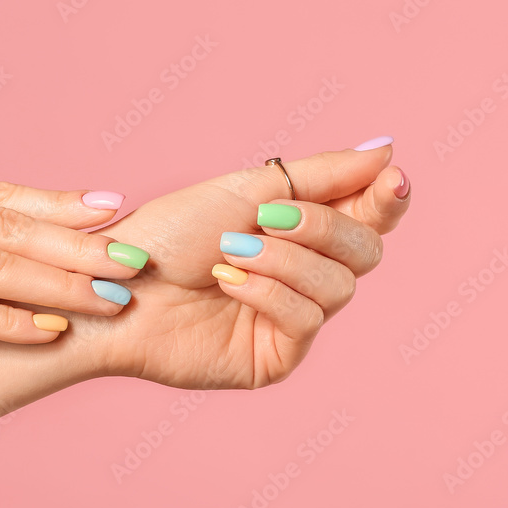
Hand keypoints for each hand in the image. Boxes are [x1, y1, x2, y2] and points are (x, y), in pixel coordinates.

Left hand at [68, 143, 409, 388]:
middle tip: (270, 217)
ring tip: (232, 251)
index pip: (368, 215)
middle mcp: (304, 275)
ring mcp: (292, 317)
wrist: (115, 286)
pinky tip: (229, 281)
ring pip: (339, 286)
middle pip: (365, 251)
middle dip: (322, 227)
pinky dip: (269, 292)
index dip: (387, 198)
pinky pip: (306, 320)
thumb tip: (388, 151)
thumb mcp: (247, 190)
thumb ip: (322, 174)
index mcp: (301, 230)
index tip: (392, 179)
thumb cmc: (170, 235)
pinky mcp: (275, 356)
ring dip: (285, 260)